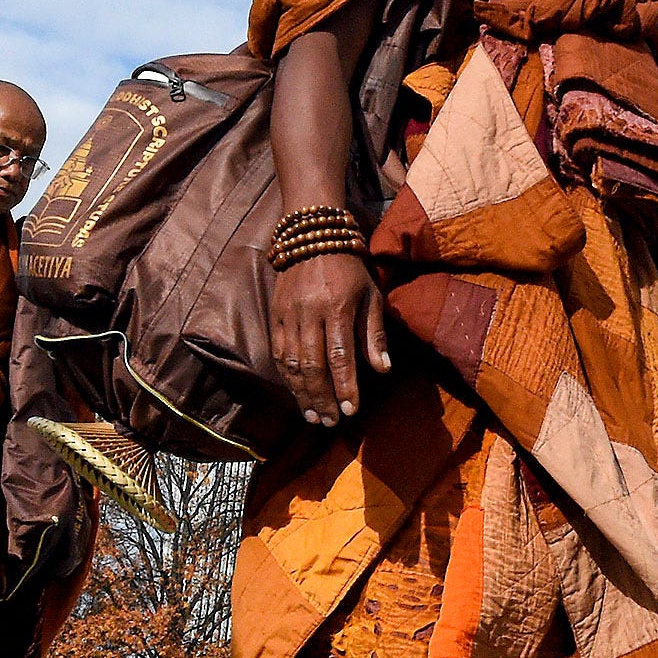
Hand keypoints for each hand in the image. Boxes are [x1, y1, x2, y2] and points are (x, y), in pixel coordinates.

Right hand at [276, 251, 392, 425]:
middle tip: (330, 422)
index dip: (345, 387)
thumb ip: (374, 335)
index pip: (340, 357)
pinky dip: (286, 377)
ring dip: (302, 394)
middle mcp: (310, 313)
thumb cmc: (350, 270)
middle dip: (322, 398)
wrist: (313, 235)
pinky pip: (278, 352)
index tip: (350, 411)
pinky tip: (296, 393)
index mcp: (338, 309)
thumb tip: (382, 370)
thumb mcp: (371, 296)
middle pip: (312, 366)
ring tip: (312, 416)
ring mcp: (288, 314)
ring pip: (291, 363)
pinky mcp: (274, 314)